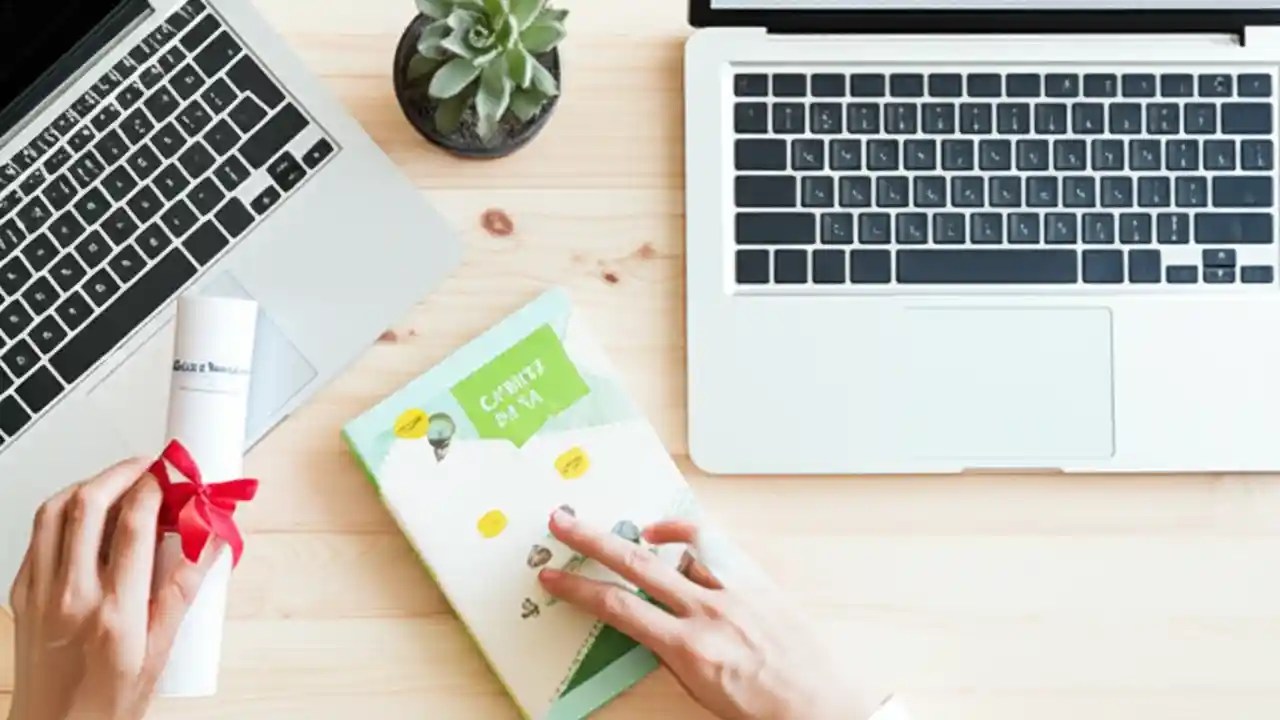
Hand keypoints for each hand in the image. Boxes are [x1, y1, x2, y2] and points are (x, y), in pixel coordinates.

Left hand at [8, 459, 216, 719]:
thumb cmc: (107, 703)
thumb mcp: (162, 649)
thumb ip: (184, 589)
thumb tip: (209, 542)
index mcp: (114, 613)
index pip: (135, 526)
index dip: (157, 487)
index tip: (175, 475)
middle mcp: (70, 597)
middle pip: (89, 505)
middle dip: (123, 472)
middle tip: (151, 467)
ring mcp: (39, 593)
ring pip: (55, 511)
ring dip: (89, 485)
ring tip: (120, 484)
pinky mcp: (22, 594)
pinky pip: (39, 534)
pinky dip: (65, 512)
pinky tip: (89, 519)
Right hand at [538, 510, 885, 719]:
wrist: (818, 707)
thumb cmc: (760, 711)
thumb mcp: (698, 690)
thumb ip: (669, 652)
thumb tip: (648, 624)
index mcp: (688, 647)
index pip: (618, 608)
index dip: (578, 590)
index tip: (553, 578)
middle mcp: (709, 612)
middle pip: (635, 564)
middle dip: (592, 541)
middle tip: (563, 522)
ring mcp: (735, 591)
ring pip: (677, 547)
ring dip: (640, 538)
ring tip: (616, 532)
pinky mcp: (757, 581)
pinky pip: (716, 547)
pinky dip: (687, 535)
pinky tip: (667, 533)